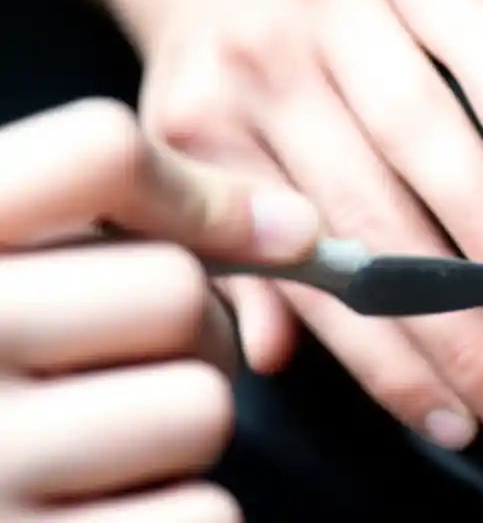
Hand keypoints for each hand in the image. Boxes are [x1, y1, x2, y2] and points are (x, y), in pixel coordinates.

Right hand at [0, 98, 320, 522]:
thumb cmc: (12, 357)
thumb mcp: (31, 259)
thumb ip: (137, 212)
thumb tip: (300, 226)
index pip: (104, 150)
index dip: (197, 191)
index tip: (255, 230)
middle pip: (176, 290)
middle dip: (192, 326)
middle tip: (133, 356)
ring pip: (202, 406)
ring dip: (186, 420)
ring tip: (112, 432)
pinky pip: (204, 511)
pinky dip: (183, 509)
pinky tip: (111, 501)